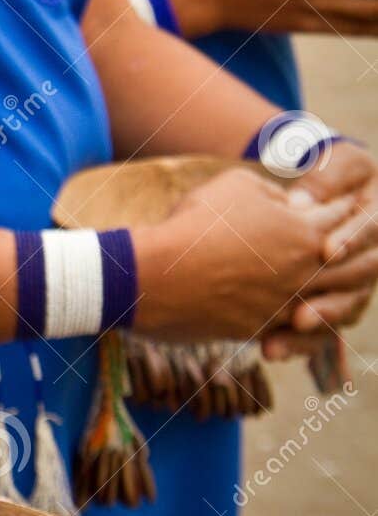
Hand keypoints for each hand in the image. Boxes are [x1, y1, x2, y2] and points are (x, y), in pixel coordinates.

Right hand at [133, 167, 377, 340]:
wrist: (159, 278)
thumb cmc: (195, 224)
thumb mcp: (236, 186)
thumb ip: (271, 192)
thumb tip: (286, 204)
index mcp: (304, 230)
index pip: (340, 217)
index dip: (346, 208)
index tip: (351, 204)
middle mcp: (305, 271)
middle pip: (349, 265)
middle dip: (360, 254)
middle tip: (370, 250)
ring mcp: (288, 304)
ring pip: (331, 303)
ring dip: (338, 293)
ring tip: (339, 285)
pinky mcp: (266, 329)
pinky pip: (300, 330)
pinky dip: (308, 323)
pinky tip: (305, 317)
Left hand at [271, 146, 377, 344]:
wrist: (321, 194)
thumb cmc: (331, 172)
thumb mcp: (335, 163)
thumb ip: (326, 178)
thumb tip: (301, 203)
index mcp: (375, 219)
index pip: (371, 230)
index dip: (353, 240)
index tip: (328, 250)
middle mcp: (368, 259)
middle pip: (356, 286)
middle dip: (329, 304)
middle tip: (299, 316)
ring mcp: (350, 285)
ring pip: (339, 314)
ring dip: (309, 334)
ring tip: (276, 346)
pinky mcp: (329, 302)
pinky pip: (321, 331)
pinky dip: (298, 343)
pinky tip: (270, 350)